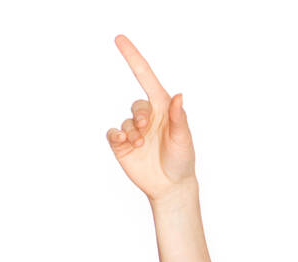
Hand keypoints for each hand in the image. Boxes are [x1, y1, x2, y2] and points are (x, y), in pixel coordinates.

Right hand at [105, 34, 195, 200]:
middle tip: (147, 128)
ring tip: (143, 145)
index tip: (119, 38)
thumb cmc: (182, 160)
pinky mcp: (122, 144)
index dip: (133, 58)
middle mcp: (147, 117)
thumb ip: (179, 118)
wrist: (171, 187)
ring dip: (133, 132)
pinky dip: (117, 136)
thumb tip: (179, 96)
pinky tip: (125, 143)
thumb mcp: (183, 139)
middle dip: (141, 116)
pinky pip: (113, 133)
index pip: (146, 78)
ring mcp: (134, 130)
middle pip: (136, 105)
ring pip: (126, 122)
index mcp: (163, 109)